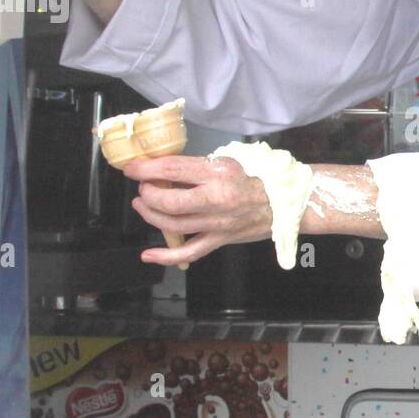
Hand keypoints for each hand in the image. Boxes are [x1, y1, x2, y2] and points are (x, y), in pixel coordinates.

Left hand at [122, 154, 272, 267]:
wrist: (286, 202)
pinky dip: (166, 256)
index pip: (173, 170)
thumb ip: (199, 166)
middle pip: (169, 201)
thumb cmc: (258, 178)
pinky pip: (190, 253)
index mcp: (218, 173)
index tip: (132, 168)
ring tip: (143, 205)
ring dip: (151, 215)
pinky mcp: (220, 239)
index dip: (146, 169)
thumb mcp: (230, 160)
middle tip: (143, 188)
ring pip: (174, 225)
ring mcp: (218, 222)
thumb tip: (168, 169)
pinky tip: (148, 254)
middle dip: (148, 194)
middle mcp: (217, 198)